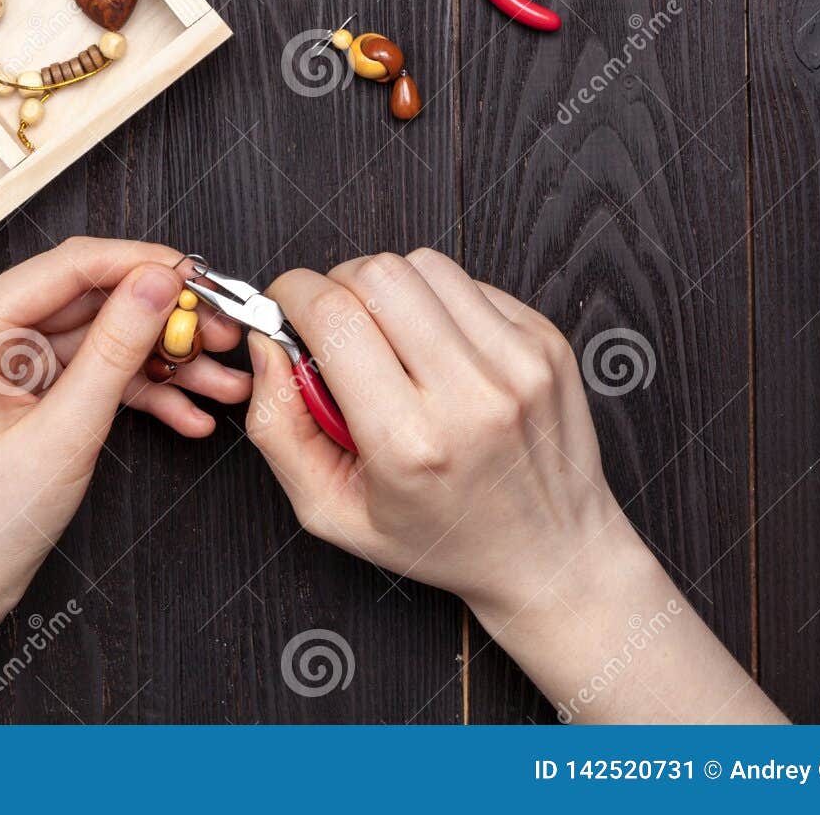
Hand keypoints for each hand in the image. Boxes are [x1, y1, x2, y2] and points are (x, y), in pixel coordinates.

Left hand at [0, 236, 248, 620]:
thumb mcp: (63, 433)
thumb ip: (114, 351)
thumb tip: (156, 284)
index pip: (68, 266)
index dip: (139, 264)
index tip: (197, 276)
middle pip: (95, 298)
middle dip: (165, 317)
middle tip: (222, 331)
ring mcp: (16, 363)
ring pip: (108, 337)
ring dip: (167, 360)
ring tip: (223, 380)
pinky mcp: (38, 391)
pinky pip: (102, 373)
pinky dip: (147, 391)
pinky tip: (192, 414)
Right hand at [243, 250, 782, 722]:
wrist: (553, 555)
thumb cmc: (439, 539)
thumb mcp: (332, 512)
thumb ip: (278, 427)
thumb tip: (266, 344)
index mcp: (409, 443)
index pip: (334, 317)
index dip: (292, 296)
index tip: (284, 309)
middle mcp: (471, 395)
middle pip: (377, 274)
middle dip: (336, 285)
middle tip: (333, 325)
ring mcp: (518, 362)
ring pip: (422, 264)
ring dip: (387, 287)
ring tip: (387, 337)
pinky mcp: (546, 341)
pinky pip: (468, 282)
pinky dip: (436, 301)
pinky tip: (436, 348)